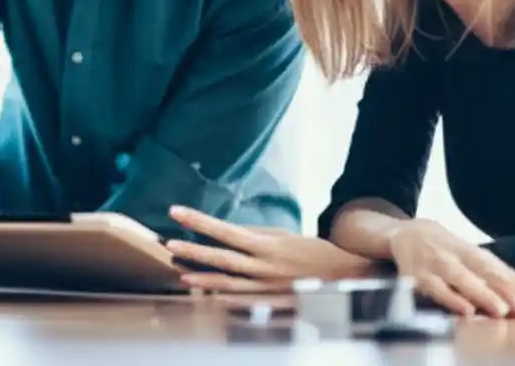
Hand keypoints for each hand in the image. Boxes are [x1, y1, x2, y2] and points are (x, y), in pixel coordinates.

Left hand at [166, 205, 379, 291]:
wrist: (346, 277)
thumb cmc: (313, 252)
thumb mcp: (284, 237)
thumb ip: (255, 235)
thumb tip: (226, 231)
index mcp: (267, 245)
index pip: (224, 230)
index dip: (199, 221)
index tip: (176, 212)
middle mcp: (263, 267)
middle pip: (221, 257)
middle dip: (192, 250)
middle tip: (167, 243)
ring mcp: (265, 288)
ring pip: (227, 283)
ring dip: (202, 278)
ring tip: (181, 274)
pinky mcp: (270, 303)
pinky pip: (240, 301)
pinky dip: (222, 297)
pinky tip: (206, 294)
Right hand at [387, 219, 514, 318]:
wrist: (403, 233)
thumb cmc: (443, 249)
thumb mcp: (472, 255)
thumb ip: (502, 273)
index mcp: (468, 251)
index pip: (494, 268)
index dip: (514, 286)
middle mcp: (452, 256)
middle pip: (479, 272)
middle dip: (501, 291)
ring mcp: (433, 265)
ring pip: (458, 279)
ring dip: (480, 294)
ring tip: (499, 310)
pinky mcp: (414, 277)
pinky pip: (432, 289)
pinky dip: (449, 299)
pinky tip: (464, 310)